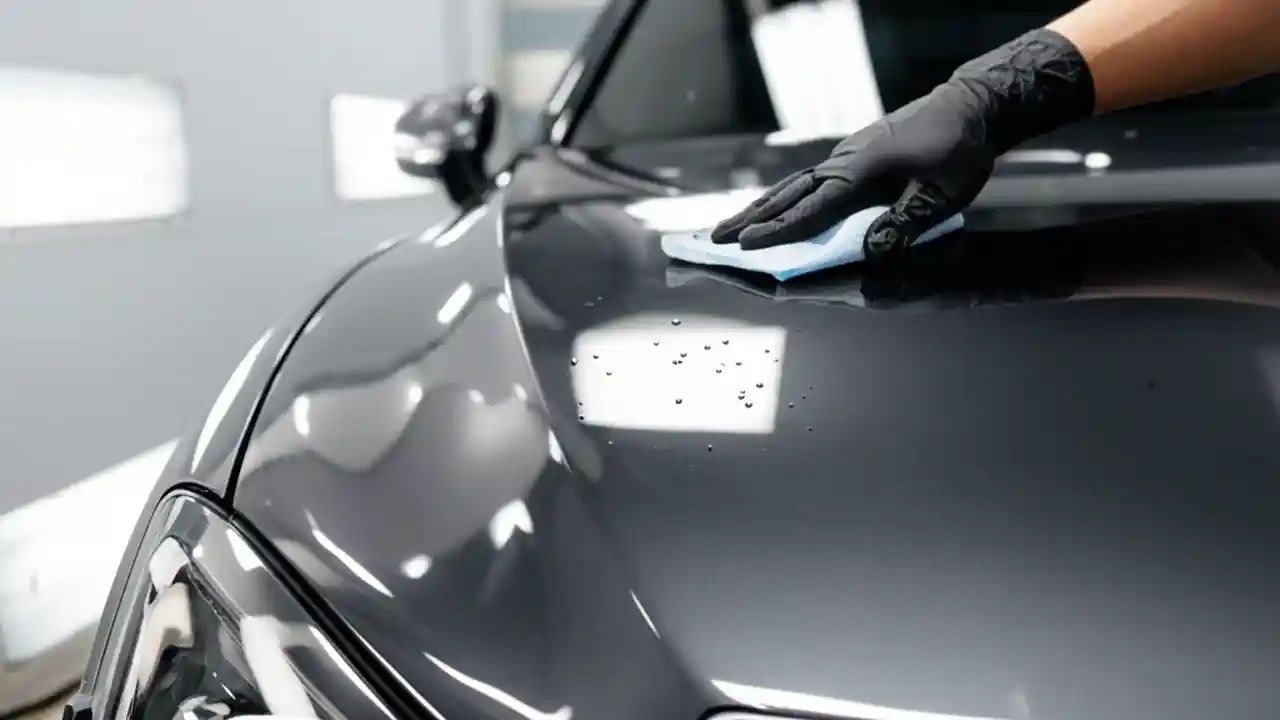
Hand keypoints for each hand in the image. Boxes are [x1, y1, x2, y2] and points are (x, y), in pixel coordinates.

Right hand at [712, 28, 1093, 259]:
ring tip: (730, 226)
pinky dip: (783, 195)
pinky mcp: (853, 155)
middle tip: (715, 240)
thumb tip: (873, 251)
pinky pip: (808, 180)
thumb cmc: (958, 151)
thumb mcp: (940, 195)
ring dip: (759, 207)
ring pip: (792, 185)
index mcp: (860, 172)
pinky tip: (773, 206)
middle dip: (749, 219)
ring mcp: (846, 156)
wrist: (970, 106)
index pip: (811, 209)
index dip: (778, 232)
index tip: (746, 247)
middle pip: (787, 194)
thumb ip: (904, 224)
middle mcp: (844, 162)